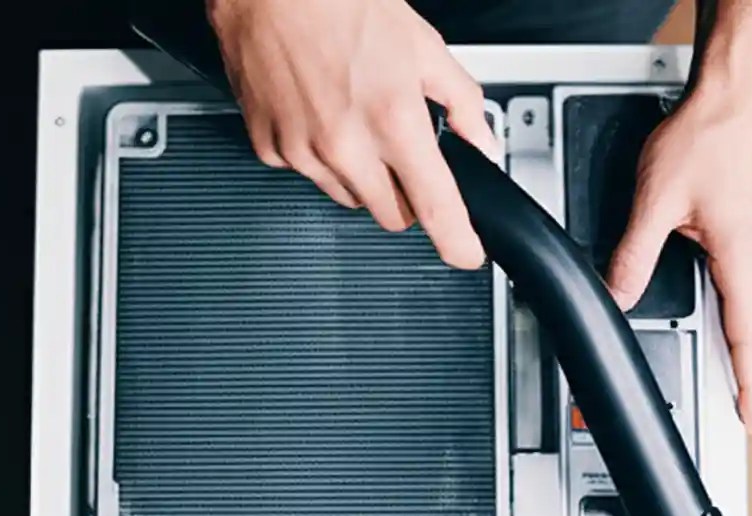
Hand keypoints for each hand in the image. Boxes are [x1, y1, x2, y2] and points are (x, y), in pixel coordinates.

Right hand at [206, 0, 497, 268]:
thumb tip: (481, 139)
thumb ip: (461, 102)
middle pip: (391, 215)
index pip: (436, 207)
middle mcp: (346, 145)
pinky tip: (321, 113)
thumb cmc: (338, 1)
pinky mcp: (269, 147)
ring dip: (362, 176)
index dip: (457, 242)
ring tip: (357, 118)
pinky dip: (319, 156)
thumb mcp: (422, 44)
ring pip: (348, 197)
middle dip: (406, 197)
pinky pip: (306, 173)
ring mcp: (302, 151)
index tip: (466, 254)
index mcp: (393, 119)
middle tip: (405, 156)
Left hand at [606, 88, 751, 435]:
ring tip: (751, 384)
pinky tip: (745, 326)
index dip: (749, 382)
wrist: (732, 98)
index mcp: (745, 255)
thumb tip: (614, 295)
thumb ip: (633, 255)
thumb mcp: (655, 200)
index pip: (751, 336)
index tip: (750, 418)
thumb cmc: (703, 139)